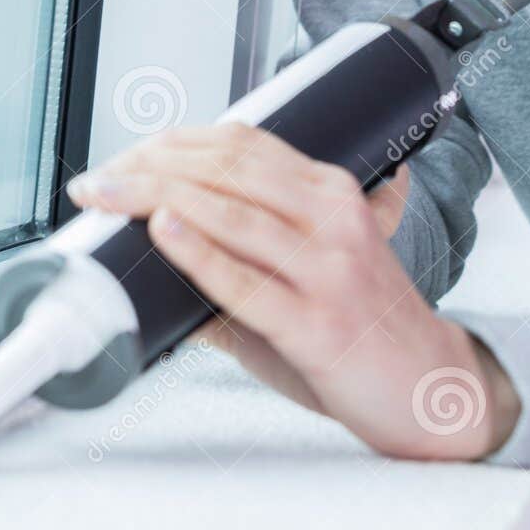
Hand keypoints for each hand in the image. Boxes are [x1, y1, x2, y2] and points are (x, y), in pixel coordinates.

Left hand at [67, 122, 519, 461]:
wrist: (431, 387)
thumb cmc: (366, 328)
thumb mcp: (317, 269)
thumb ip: (256, 250)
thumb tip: (164, 251)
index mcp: (334, 194)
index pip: (243, 143)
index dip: (174, 141)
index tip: (125, 155)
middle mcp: (334, 219)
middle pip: (228, 168)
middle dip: (149, 165)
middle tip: (98, 178)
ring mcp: (328, 270)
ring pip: (231, 212)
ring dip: (155, 196)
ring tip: (106, 196)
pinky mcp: (318, 325)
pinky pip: (246, 282)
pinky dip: (198, 252)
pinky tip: (162, 231)